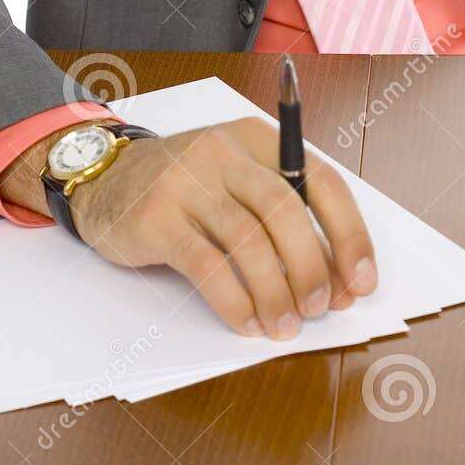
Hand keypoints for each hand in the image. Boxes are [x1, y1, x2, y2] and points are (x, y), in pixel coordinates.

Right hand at [68, 116, 377, 340]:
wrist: (103, 178)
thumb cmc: (185, 186)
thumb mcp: (236, 177)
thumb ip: (282, 213)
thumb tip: (335, 279)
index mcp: (257, 139)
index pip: (320, 180)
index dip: (349, 234)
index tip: (361, 281)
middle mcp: (224, 153)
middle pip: (285, 209)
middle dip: (313, 266)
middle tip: (321, 307)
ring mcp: (187, 183)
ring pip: (247, 239)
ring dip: (276, 291)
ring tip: (285, 325)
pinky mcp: (157, 219)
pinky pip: (206, 265)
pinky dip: (234, 300)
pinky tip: (247, 322)